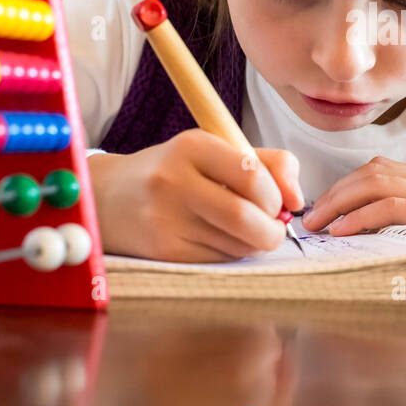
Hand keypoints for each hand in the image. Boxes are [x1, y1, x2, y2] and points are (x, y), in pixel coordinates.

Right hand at [88, 131, 303, 262]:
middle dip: (272, 229)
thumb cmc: (175, 171)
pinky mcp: (163, 250)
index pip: (253, 175)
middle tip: (274, 227)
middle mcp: (175, 180)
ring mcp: (165, 218)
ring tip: (243, 230)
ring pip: (236, 243)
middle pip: (246, 216)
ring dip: (253, 243)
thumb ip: (268, 164)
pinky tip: (218, 238)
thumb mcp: (215, 151)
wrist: (108, 196)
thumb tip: (297, 201)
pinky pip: (218, 259)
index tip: (283, 202)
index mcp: (193, 146)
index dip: (278, 196)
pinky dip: (231, 253)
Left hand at [300, 156, 405, 278]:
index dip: (345, 185)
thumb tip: (392, 242)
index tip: (324, 207)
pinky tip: (342, 231)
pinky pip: (392, 207)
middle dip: (332, 193)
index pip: (379, 169)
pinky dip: (361, 216)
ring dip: (338, 203)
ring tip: (316, 224)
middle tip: (309, 216)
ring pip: (374, 184)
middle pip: (368, 172)